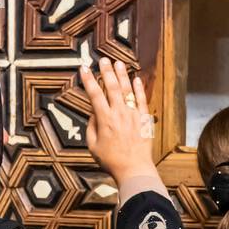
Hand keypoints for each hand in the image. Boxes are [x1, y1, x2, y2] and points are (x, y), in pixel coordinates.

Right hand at [79, 57, 156, 183]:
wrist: (134, 168)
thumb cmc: (111, 160)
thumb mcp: (93, 146)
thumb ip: (92, 127)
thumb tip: (94, 113)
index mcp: (104, 120)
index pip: (94, 95)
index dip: (88, 80)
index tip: (84, 68)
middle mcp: (119, 113)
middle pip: (112, 87)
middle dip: (106, 72)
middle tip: (103, 60)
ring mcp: (133, 115)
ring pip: (127, 90)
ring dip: (122, 75)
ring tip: (118, 63)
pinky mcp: (144, 119)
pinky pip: (141, 100)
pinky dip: (139, 89)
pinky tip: (136, 79)